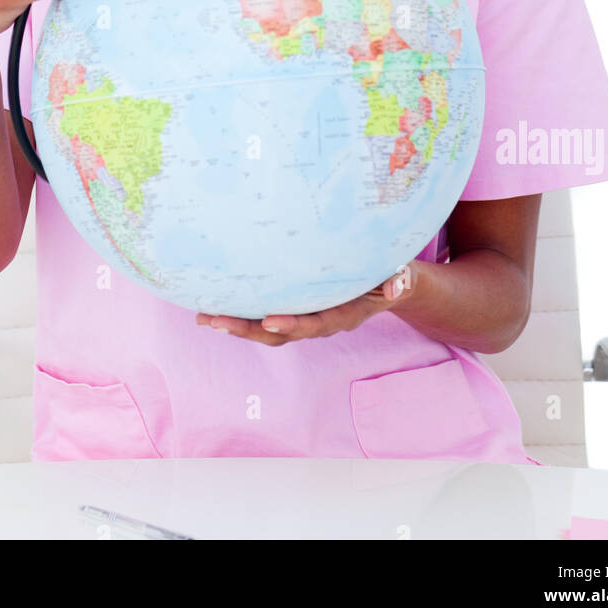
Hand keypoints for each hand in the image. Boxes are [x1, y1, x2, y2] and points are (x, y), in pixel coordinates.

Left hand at [195, 262, 419, 345]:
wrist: (390, 284)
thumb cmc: (394, 274)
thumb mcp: (401, 275)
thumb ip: (399, 279)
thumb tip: (397, 283)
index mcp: (345, 314)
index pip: (317, 323)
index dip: (294, 325)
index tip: (269, 321)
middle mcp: (322, 321)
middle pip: (282, 334)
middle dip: (249, 330)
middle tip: (216, 321)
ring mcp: (307, 317)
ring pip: (269, 329)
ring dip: (237, 325)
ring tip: (206, 317)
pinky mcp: (297, 308)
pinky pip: (267, 314)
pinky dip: (243, 312)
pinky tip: (216, 303)